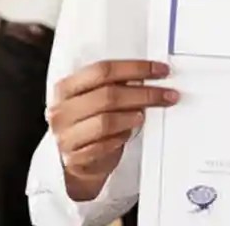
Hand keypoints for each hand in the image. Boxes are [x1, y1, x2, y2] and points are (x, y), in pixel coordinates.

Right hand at [46, 60, 178, 200]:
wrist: (75, 160)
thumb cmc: (90, 122)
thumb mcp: (96, 99)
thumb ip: (115, 85)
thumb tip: (149, 74)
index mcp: (66, 87)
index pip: (103, 70)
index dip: (135, 68)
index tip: (161, 70)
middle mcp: (62, 110)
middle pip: (108, 95)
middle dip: (143, 94)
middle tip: (167, 95)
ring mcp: (65, 135)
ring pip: (106, 121)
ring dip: (132, 117)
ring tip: (144, 115)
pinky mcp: (74, 158)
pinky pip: (104, 146)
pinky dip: (120, 138)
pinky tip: (129, 134)